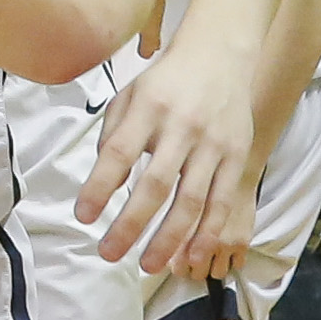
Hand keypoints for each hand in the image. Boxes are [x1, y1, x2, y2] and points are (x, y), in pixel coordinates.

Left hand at [80, 44, 257, 276]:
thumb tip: (102, 182)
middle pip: (154, 184)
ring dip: (168, 238)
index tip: (83, 216)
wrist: (220, 54)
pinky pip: (222, 202)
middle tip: (109, 253)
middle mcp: (181, 126)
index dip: (99, 187)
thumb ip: (113, 134)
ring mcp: (213, 143)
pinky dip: (207, 233)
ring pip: (191, 200)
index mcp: (148, 107)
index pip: (118, 153)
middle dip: (130, 224)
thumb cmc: (165, 80)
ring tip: (147, 265)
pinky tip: (191, 255)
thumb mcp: (129, 94)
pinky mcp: (237, 156)